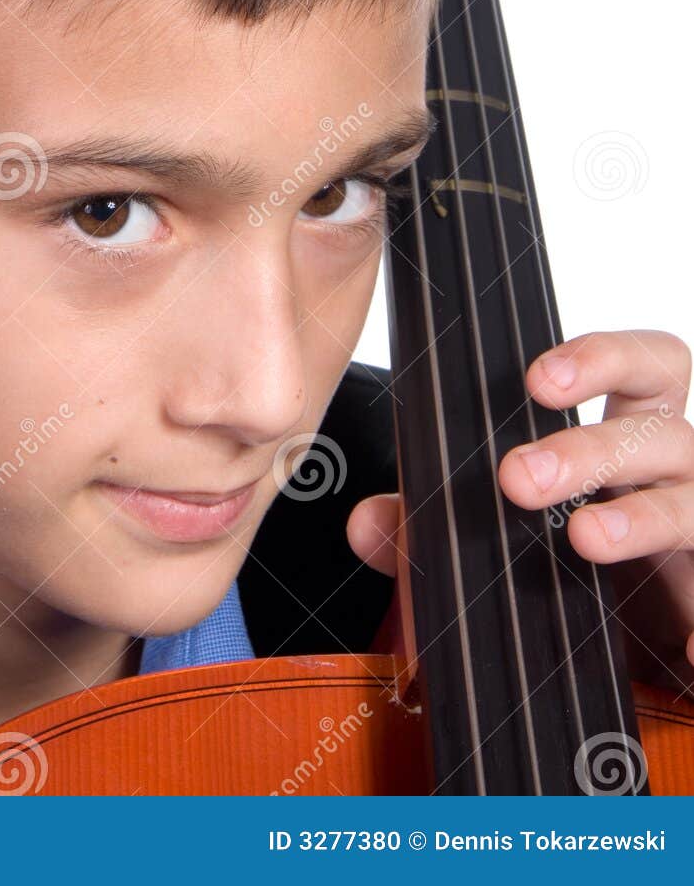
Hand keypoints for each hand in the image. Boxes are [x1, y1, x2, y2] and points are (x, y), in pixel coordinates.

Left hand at [347, 330, 693, 689]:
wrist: (641, 671)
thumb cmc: (574, 576)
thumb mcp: (498, 545)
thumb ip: (427, 529)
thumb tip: (366, 522)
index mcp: (630, 437)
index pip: (643, 366)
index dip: (600, 357)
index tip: (535, 380)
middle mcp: (677, 472)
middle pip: (663, 429)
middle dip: (588, 445)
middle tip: (518, 477)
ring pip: (691, 497)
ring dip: (638, 515)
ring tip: (582, 539)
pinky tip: (679, 639)